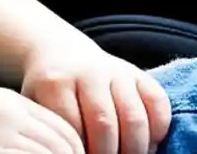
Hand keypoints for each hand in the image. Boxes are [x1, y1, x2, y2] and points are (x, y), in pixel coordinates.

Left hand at [20, 48, 170, 153]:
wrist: (62, 53)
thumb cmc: (48, 92)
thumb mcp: (38, 107)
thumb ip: (55, 131)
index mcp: (56, 82)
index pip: (72, 128)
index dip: (80, 151)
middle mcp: (88, 73)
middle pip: (104, 124)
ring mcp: (116, 70)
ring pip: (134, 117)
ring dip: (135, 149)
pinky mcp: (138, 72)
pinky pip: (158, 102)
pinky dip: (158, 130)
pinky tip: (148, 144)